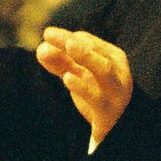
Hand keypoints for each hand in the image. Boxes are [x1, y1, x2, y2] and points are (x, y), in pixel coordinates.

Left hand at [36, 27, 132, 143]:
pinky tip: (67, 78)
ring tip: (68, 46)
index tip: (48, 35)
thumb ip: (62, 62)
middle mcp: (117, 71)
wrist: (115, 127)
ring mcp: (115, 91)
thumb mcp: (80, 76)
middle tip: (50, 34)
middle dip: (73, 41)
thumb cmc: (98, 96)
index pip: (89, 41)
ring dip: (85, 56)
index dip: (67, 37)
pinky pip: (96, 98)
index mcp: (113, 58)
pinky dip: (82, 87)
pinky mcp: (108, 111)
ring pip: (103, 69)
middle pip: (96, 51)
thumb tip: (42, 48)